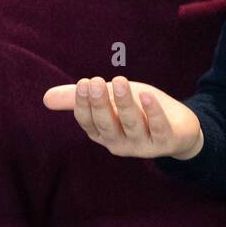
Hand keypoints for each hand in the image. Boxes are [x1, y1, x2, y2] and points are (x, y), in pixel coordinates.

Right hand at [42, 75, 203, 160]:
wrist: (180, 128)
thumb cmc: (140, 111)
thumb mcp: (111, 101)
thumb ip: (82, 100)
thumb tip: (45, 98)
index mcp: (104, 134)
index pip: (88, 122)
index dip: (83, 104)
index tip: (83, 83)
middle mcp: (120, 143)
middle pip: (106, 124)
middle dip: (99, 104)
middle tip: (94, 82)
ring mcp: (143, 145)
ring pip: (131, 124)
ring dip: (124, 103)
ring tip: (118, 81)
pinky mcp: (166, 141)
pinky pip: (159, 128)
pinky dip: (152, 112)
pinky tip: (147, 95)